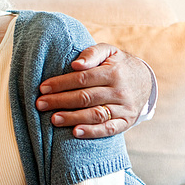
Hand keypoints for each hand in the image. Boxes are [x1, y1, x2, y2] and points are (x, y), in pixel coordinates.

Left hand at [36, 43, 151, 138]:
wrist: (144, 80)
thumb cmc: (117, 64)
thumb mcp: (108, 51)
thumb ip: (92, 54)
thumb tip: (76, 64)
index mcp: (114, 72)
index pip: (82, 79)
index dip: (61, 84)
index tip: (42, 88)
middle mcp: (120, 91)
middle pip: (86, 98)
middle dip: (60, 101)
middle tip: (40, 104)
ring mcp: (124, 108)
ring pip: (95, 114)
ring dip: (73, 118)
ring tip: (53, 119)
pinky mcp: (126, 122)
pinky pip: (109, 129)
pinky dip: (92, 132)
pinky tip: (75, 132)